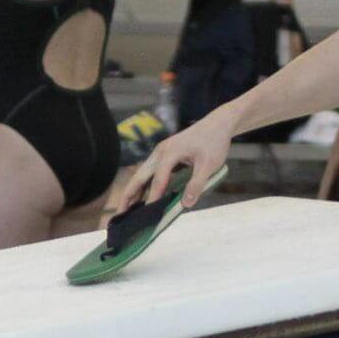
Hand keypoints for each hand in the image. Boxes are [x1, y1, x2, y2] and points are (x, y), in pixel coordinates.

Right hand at [118, 111, 232, 211]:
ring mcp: (161, 152)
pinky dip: (144, 184)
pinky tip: (142, 196)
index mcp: (170, 152)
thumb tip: (186, 204)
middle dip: (129, 195)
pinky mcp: (165, 154)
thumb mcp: (209, 165)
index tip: (146, 213)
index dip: (152, 197)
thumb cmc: (214, 143)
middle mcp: (161, 151)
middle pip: (140, 176)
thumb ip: (197, 184)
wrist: (218, 124)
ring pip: (143, 174)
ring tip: (126, 209)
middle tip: (120, 214)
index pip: (158, 179)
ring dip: (134, 191)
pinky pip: (151, 171)